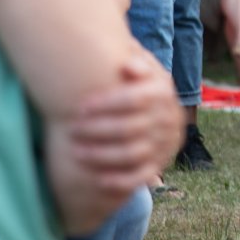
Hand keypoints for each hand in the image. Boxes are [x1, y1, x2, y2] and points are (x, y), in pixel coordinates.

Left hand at [69, 50, 182, 193]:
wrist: (163, 117)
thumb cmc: (141, 87)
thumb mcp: (145, 68)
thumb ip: (137, 60)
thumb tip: (126, 64)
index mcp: (164, 92)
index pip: (137, 98)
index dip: (107, 104)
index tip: (80, 107)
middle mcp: (168, 119)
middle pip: (131, 127)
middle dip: (97, 130)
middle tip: (72, 129)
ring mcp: (164, 144)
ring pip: (132, 154)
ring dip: (101, 155)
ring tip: (75, 152)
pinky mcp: (158, 165)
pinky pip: (139, 177)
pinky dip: (118, 180)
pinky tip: (96, 178)